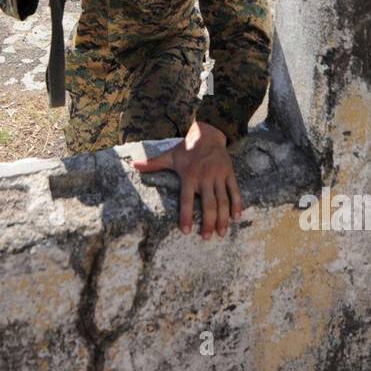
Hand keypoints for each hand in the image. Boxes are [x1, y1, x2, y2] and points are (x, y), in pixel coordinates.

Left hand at [132, 121, 241, 237]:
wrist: (208, 133)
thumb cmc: (186, 149)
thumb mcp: (169, 155)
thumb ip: (153, 164)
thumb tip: (134, 165)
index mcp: (189, 175)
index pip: (186, 199)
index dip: (186, 215)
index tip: (186, 231)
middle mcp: (204, 177)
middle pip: (208, 204)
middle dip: (208, 222)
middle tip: (207, 237)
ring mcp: (218, 176)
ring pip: (222, 200)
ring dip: (223, 218)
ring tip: (221, 233)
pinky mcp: (229, 174)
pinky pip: (234, 191)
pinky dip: (237, 204)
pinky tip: (237, 218)